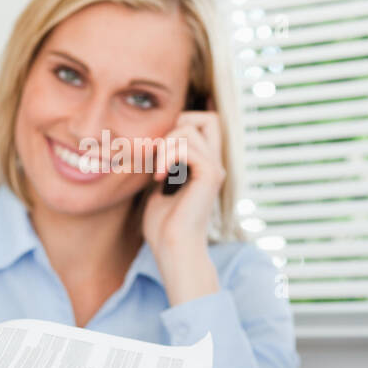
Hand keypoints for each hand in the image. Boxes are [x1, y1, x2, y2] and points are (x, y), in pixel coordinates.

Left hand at [141, 104, 225, 254]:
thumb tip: (152, 145)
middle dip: (179, 124)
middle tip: (161, 153)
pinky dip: (167, 157)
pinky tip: (159, 178)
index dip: (182, 123)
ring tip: (156, 171)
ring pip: (190, 129)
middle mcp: (214, 164)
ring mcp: (214, 169)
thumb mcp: (159, 187)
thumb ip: (162, 164)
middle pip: (210, 118)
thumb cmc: (163, 227)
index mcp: (205, 165)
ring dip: (164, 145)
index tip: (159, 151)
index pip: (206, 123)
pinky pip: (187, 147)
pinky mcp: (209, 176)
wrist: (173, 249)